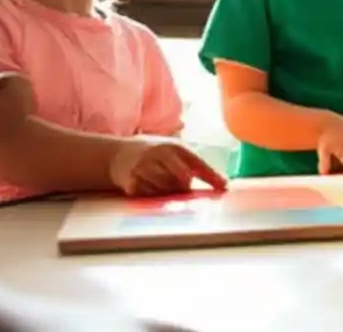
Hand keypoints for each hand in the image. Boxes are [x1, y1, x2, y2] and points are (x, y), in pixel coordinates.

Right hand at [109, 139, 227, 195]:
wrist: (118, 154)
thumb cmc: (155, 156)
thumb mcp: (174, 153)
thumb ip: (194, 165)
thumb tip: (223, 183)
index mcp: (174, 147)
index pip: (197, 162)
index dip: (212, 175)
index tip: (224, 187)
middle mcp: (159, 154)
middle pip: (182, 178)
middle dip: (185, 187)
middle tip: (182, 188)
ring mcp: (144, 167)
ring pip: (165, 189)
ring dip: (168, 192)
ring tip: (162, 185)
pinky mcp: (131, 181)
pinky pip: (149, 195)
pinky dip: (152, 195)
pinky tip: (148, 187)